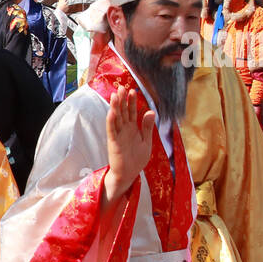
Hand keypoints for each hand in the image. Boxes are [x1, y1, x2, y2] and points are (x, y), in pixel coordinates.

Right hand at [103, 85, 153, 202]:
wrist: (129, 174)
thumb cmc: (136, 159)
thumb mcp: (146, 141)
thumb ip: (147, 127)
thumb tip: (151, 111)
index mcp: (132, 129)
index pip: (132, 112)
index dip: (132, 102)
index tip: (133, 90)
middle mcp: (124, 130)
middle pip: (123, 112)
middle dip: (122, 100)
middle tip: (121, 87)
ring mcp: (118, 135)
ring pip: (116, 118)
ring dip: (115, 107)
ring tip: (115, 95)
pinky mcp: (114, 143)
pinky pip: (112, 130)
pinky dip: (111, 121)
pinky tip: (112, 112)